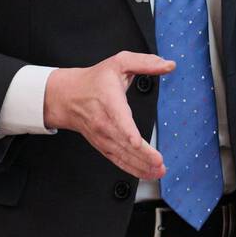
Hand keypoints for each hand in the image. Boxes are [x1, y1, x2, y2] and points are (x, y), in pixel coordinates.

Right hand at [42, 51, 173, 180]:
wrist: (67, 97)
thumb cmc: (94, 80)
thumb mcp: (119, 62)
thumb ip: (146, 62)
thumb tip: (168, 65)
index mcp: (110, 101)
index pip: (118, 119)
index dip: (127, 132)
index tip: (137, 142)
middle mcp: (105, 123)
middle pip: (124, 143)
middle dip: (142, 155)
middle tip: (159, 162)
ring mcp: (103, 137)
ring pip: (122, 155)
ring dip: (141, 166)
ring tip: (158, 170)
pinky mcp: (103, 146)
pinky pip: (118, 160)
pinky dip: (132, 169)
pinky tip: (147, 173)